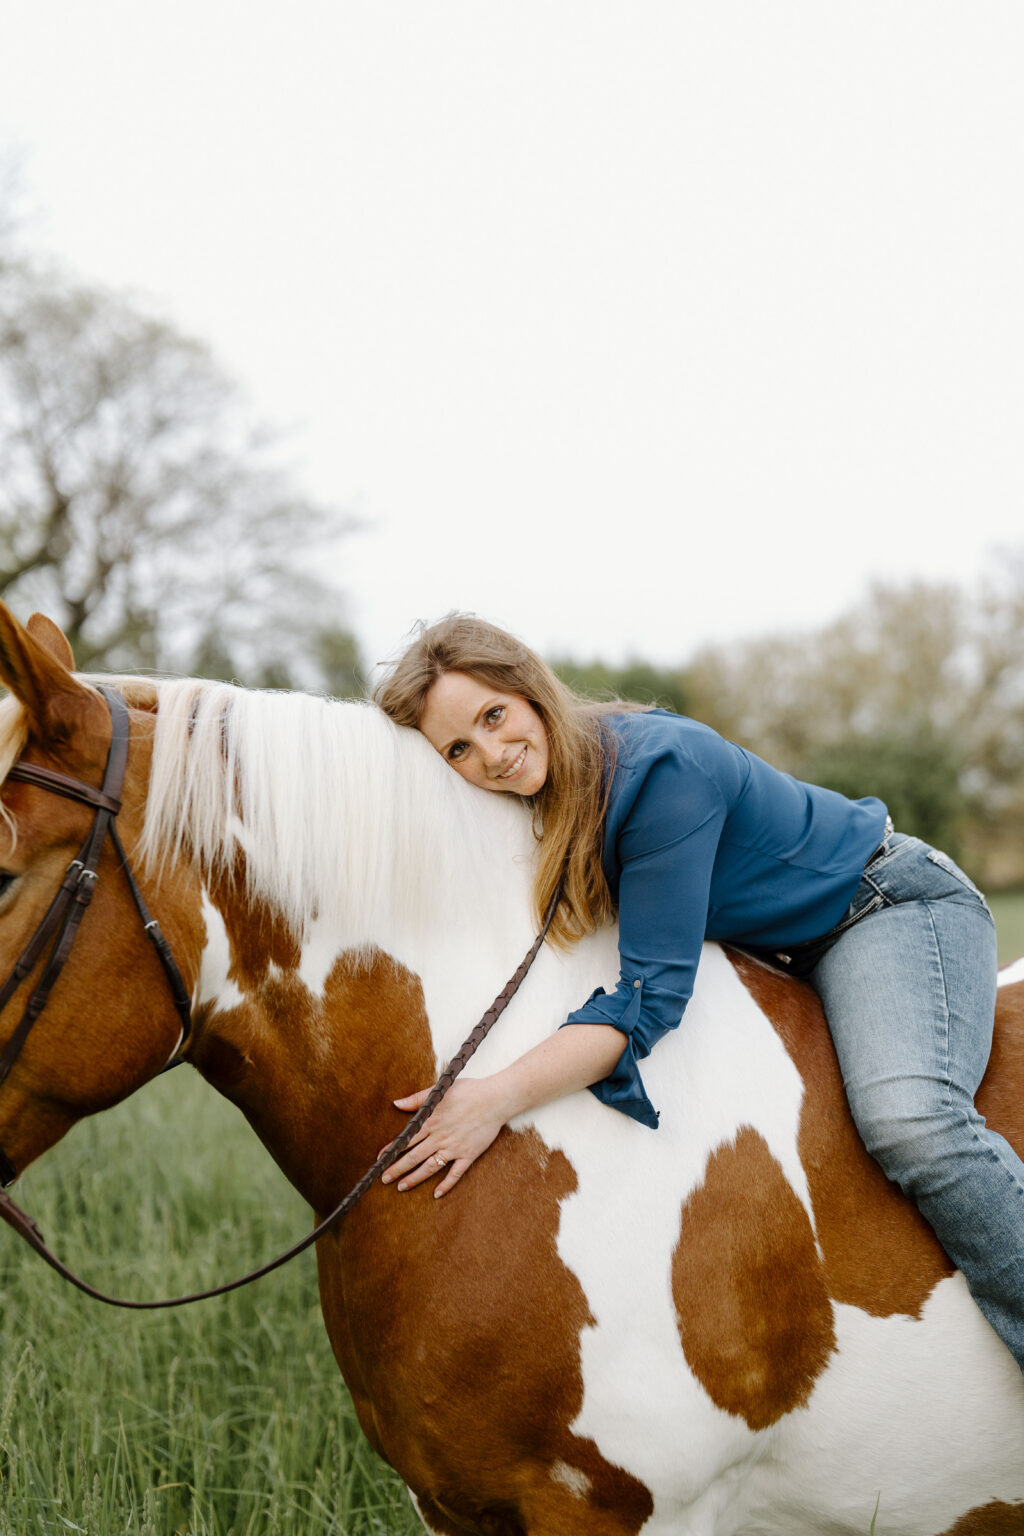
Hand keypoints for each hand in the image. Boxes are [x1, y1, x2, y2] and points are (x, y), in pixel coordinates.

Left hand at [380, 1076, 507, 1197]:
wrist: (495, 1099)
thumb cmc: (469, 1091)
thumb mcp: (440, 1090)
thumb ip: (417, 1099)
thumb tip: (396, 1103)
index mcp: (431, 1122)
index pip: (406, 1140)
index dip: (392, 1150)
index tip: (380, 1160)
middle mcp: (439, 1138)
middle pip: (414, 1157)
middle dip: (397, 1169)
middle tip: (384, 1179)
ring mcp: (454, 1148)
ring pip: (430, 1167)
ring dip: (414, 1178)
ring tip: (402, 1187)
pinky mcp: (468, 1155)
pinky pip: (455, 1173)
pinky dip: (446, 1185)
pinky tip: (437, 1194)